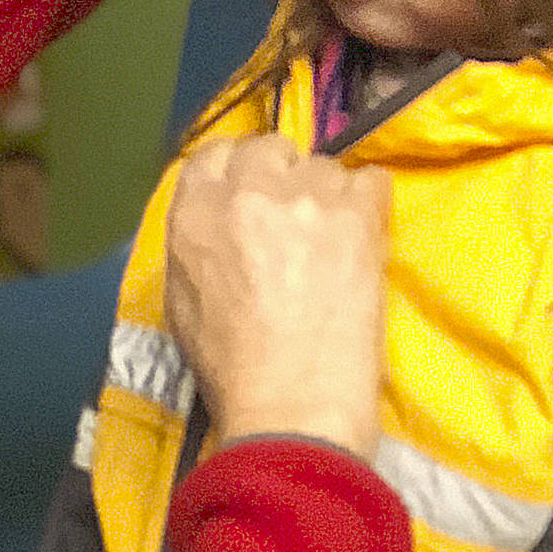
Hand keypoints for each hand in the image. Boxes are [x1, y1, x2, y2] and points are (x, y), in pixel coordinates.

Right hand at [164, 137, 388, 457]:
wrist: (289, 402)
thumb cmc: (229, 367)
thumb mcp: (182, 300)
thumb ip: (197, 244)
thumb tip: (218, 226)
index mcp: (194, 211)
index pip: (214, 155)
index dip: (237, 173)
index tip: (253, 196)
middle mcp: (247, 189)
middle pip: (270, 148)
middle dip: (281, 176)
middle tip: (294, 221)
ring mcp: (306, 197)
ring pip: (323, 167)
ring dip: (326, 196)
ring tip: (331, 244)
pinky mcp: (357, 215)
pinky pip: (370, 179)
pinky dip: (368, 204)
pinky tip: (362, 238)